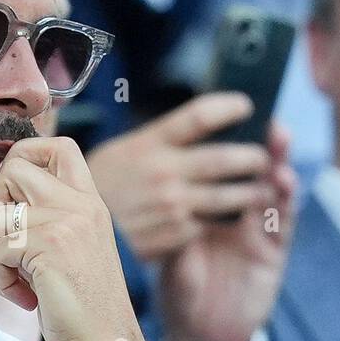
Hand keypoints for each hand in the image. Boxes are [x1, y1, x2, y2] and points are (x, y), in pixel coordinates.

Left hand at [0, 137, 156, 340]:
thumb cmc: (86, 309)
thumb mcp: (73, 250)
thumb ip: (49, 220)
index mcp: (90, 202)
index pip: (57, 146)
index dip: (21, 158)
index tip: (11, 199)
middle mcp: (81, 205)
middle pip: (14, 167)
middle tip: (5, 242)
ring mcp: (67, 224)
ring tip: (15, 276)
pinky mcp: (50, 250)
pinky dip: (0, 277)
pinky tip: (24, 296)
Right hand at [87, 93, 278, 260]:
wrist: (75, 232)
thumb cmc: (101, 188)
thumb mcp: (120, 153)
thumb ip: (158, 142)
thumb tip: (198, 128)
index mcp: (149, 144)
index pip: (199, 116)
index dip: (229, 107)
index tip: (246, 106)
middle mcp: (163, 172)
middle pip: (224, 158)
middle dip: (253, 157)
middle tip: (263, 158)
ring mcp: (171, 205)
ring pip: (227, 196)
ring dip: (251, 192)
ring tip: (261, 190)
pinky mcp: (175, 234)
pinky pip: (209, 224)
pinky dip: (222, 220)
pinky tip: (230, 218)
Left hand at [159, 122, 296, 340]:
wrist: (198, 333)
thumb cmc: (179, 289)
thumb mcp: (166, 254)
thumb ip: (171, 231)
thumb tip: (163, 208)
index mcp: (207, 209)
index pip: (221, 171)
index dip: (230, 145)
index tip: (235, 118)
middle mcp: (234, 215)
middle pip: (251, 175)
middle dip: (263, 150)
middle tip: (270, 125)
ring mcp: (255, 233)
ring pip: (271, 195)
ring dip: (279, 172)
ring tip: (279, 150)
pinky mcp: (271, 255)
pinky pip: (280, 227)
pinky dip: (284, 206)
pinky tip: (285, 187)